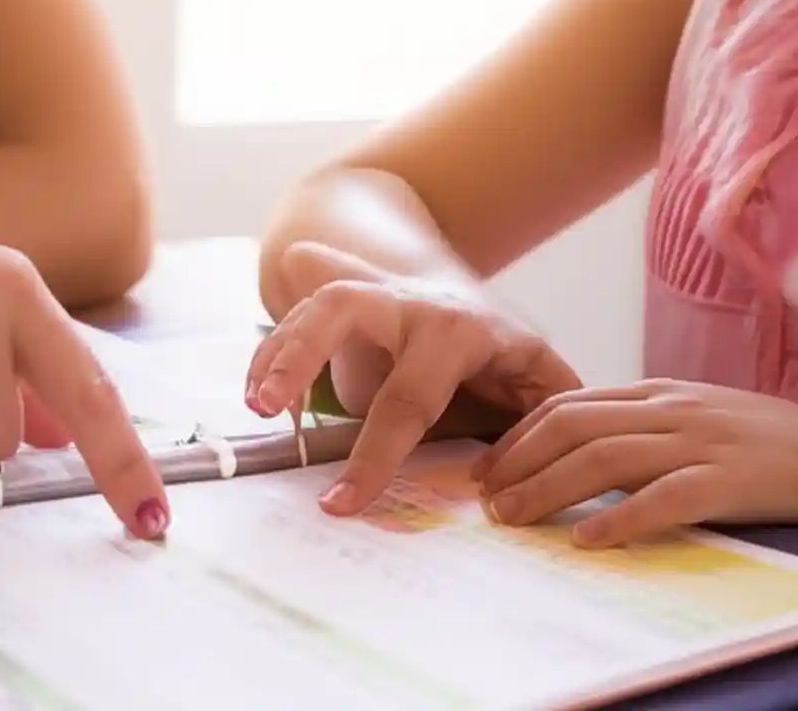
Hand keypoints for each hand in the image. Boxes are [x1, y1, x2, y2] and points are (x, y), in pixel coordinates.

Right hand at [246, 242, 579, 515]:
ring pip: (315, 303)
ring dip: (275, 351)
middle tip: (268, 406)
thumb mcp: (540, 385)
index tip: (341, 502)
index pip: (409, 398)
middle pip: (343, 309)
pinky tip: (256, 389)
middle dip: (301, 353)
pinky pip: (300, 306)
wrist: (479, 300)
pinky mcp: (345, 299)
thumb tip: (530, 477)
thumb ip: (542, 420)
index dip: (375, 454)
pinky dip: (272, 346)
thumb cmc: (508, 362)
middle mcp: (411, 305)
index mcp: (461, 334)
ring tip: (255, 405)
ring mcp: (375, 295)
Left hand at [473, 379, 797, 547]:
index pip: (565, 405)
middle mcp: (667, 411)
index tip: (485, 469)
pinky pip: (666, 498)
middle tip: (485, 500)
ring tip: (512, 517)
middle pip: (572, 427)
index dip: (517, 437)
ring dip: (548, 489)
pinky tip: (589, 540)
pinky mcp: (728, 481)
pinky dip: (622, 519)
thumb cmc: (751, 441)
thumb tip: (563, 448)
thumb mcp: (684, 415)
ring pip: (605, 459)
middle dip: (518, 462)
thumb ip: (630, 423)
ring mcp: (697, 443)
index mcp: (652, 393)